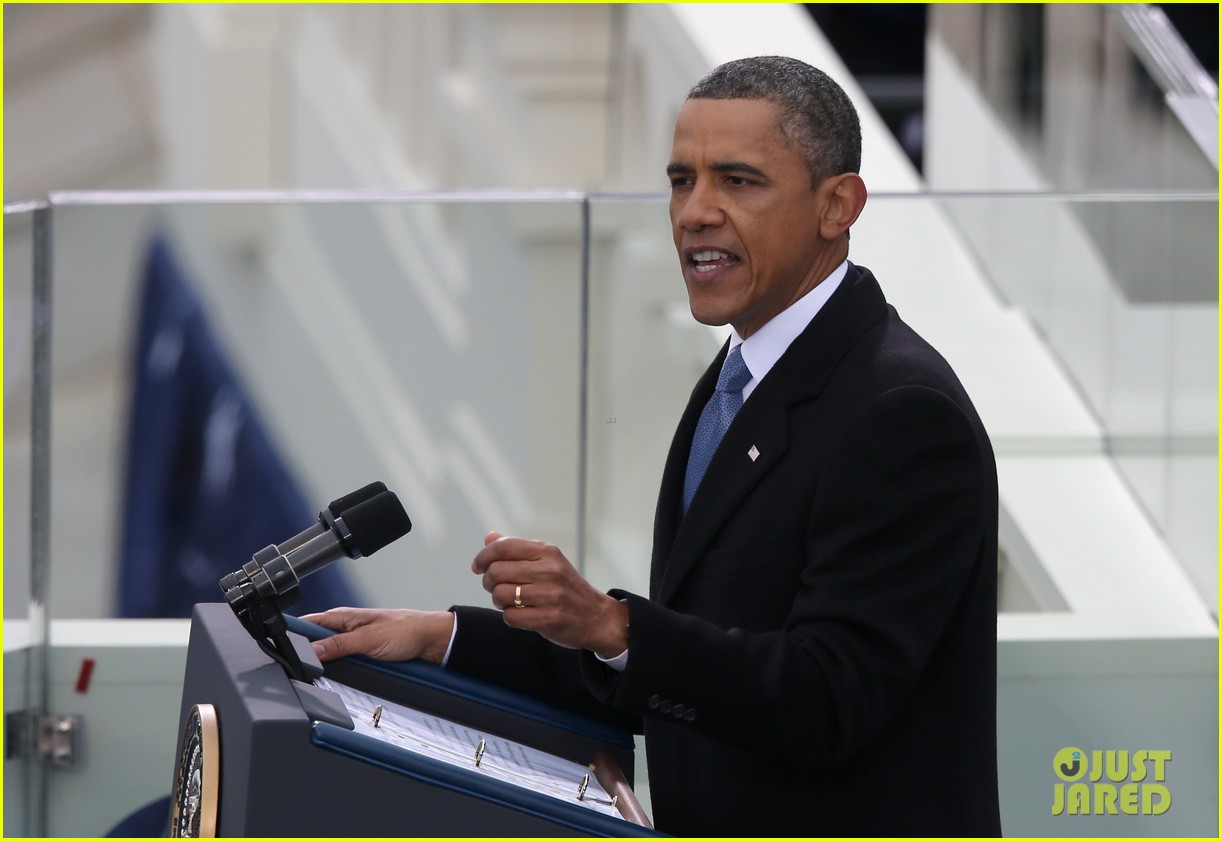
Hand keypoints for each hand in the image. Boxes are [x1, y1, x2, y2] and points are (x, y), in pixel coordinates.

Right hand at [298, 607, 454, 664]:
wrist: (431, 641)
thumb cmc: (405, 631)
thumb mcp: (368, 639)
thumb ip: (339, 644)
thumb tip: (311, 651)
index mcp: (342, 617)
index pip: (307, 625)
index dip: (293, 636)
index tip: (283, 651)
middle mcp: (344, 629)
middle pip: (314, 644)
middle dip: (306, 656)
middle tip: (298, 670)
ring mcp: (352, 643)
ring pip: (327, 656)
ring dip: (323, 666)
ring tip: (314, 676)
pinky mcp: (361, 656)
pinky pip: (341, 664)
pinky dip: (337, 671)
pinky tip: (333, 678)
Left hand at [471, 532, 627, 658]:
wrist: (597, 617)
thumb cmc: (566, 587)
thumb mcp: (548, 561)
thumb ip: (517, 549)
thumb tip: (489, 537)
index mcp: (548, 552)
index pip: (503, 546)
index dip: (483, 556)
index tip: (477, 567)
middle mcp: (550, 570)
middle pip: (496, 571)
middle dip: (488, 582)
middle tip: (495, 587)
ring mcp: (551, 595)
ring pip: (500, 595)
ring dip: (499, 601)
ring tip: (511, 601)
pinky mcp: (549, 619)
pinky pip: (510, 617)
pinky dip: (510, 617)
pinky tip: (522, 614)